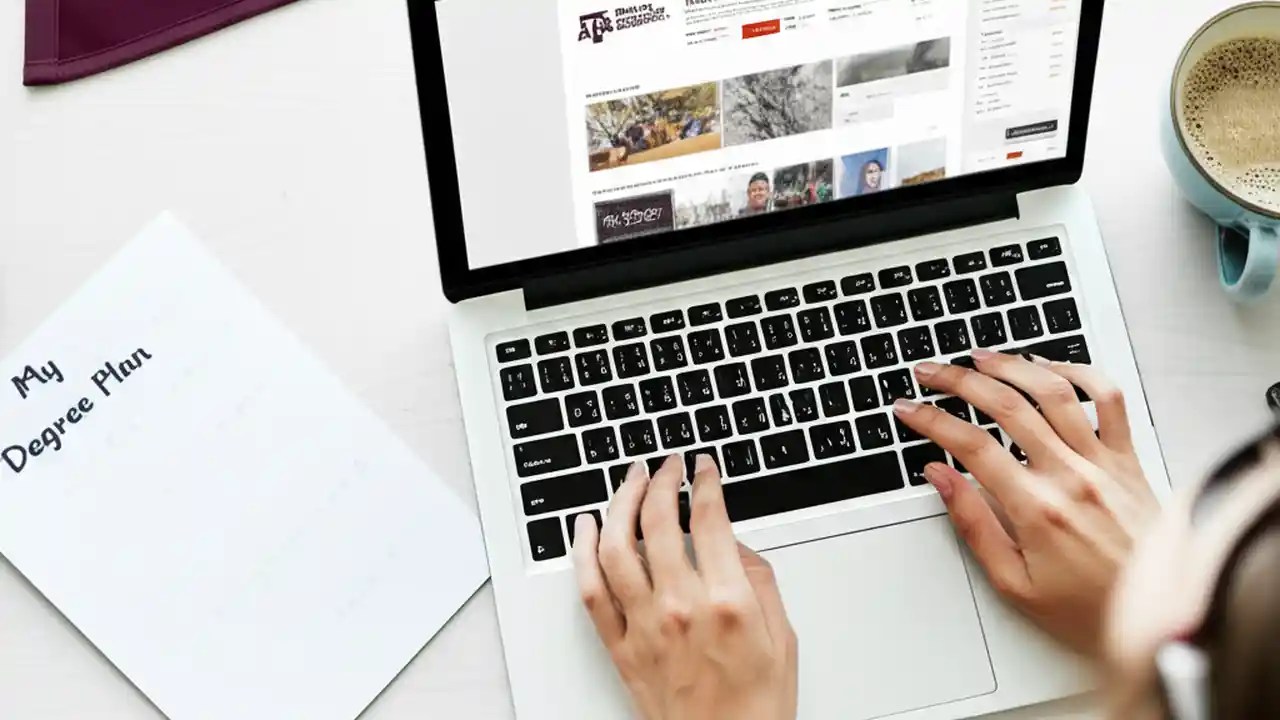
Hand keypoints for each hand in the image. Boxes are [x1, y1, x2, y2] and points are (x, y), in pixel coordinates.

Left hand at [572, 454, 797, 719]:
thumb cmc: (756, 708)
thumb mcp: (783, 639)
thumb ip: (759, 581)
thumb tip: (734, 543)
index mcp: (728, 602)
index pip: (710, 519)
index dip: (705, 482)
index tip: (703, 468)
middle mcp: (681, 608)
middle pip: (659, 522)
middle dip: (663, 480)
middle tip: (667, 465)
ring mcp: (645, 626)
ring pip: (617, 546)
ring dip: (620, 503)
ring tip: (630, 480)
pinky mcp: (621, 647)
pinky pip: (590, 590)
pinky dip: (582, 552)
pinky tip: (585, 527)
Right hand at [894, 350, 1157, 656]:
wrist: (1166, 613)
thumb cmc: (1092, 608)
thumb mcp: (1016, 584)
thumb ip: (974, 526)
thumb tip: (942, 479)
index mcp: (1036, 509)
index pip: (970, 446)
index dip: (931, 420)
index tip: (909, 409)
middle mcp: (1071, 476)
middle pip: (1005, 406)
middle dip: (958, 381)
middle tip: (931, 372)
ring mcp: (1103, 462)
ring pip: (1052, 391)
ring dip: (1011, 365)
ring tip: (980, 357)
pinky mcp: (1129, 459)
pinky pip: (1109, 399)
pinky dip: (1081, 373)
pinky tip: (1052, 368)